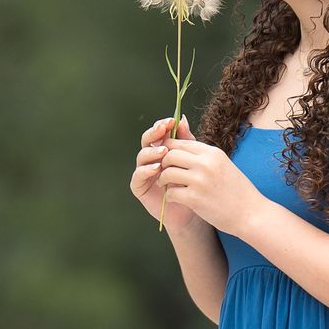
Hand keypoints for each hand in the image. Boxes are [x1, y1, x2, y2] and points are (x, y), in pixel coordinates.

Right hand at [131, 116, 197, 232]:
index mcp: (161, 149)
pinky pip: (138, 175)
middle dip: (154, 133)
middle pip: (147, 141)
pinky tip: (157, 168)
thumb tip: (183, 118)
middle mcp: (150, 158)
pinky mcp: (138, 186)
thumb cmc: (190, 184)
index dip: (162, 125)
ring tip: (164, 152)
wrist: (189, 210)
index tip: (171, 121)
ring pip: (142, 156)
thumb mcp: (191, 160)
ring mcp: (143, 171)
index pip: (158, 133)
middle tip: (163, 129)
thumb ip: (186, 141)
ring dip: (152, 152)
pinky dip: (146, 170)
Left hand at [154, 133, 254, 238]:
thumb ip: (203, 156)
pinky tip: (175, 199)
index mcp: (213, 153)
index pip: (181, 142)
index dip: (169, 150)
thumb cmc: (237, 191)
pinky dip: (170, 196)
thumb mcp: (222, 165)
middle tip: (164, 173)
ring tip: (167, 186)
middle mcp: (206, 163)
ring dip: (163, 180)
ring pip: (167, 173)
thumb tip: (180, 146)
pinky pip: (171, 192)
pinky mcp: (195, 198)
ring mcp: (200, 180)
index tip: (167, 160)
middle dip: (163, 164)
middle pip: (170, 154)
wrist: (251, 214)